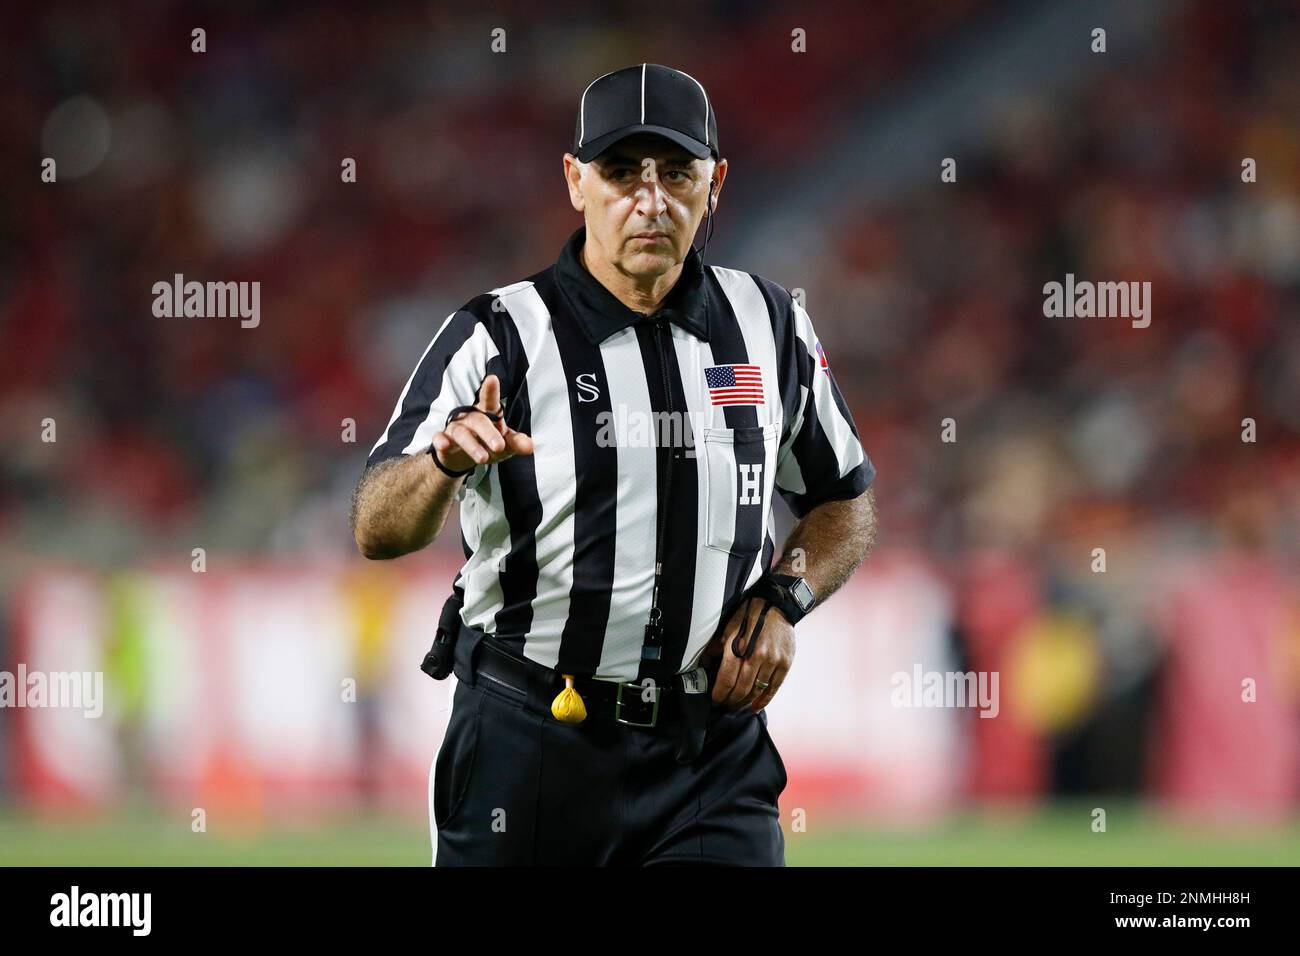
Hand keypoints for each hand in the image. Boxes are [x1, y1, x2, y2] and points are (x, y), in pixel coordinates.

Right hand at [430, 375, 533, 471]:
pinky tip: (443, 445)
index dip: (490, 390)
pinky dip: (440, 441)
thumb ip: (516, 443)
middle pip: (478, 421)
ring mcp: (456, 428)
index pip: (490, 400)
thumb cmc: (487, 444)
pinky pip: (439, 438)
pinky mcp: (443, 440)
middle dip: (488, 433)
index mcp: (487, 413)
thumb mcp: (505, 445)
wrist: (463, 458)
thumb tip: (530, 446)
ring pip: (461, 433)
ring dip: (471, 445)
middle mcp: (470, 417)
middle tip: (499, 446)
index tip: (492, 379)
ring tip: (483, 458)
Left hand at [704, 598, 794, 712]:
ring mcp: (772, 661)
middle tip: (725, 705)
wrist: (776, 606)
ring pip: (757, 691)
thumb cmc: (748, 616)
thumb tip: (704, 665)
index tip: (715, 699)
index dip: (719, 694)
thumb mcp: (727, 628)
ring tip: (737, 705)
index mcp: (737, 647)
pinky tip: (755, 706)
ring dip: (745, 702)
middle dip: (731, 701)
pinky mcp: (785, 663)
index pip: (726, 680)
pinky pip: (774, 688)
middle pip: (741, 689)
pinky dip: (764, 700)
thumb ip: (716, 649)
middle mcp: (755, 655)